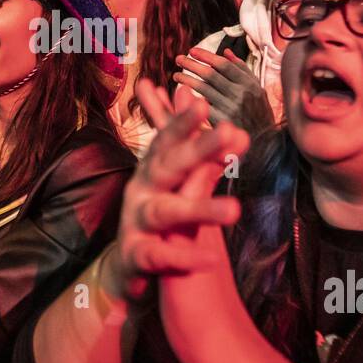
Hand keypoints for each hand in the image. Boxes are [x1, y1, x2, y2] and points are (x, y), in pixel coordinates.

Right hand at [105, 81, 247, 301]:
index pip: (168, 140)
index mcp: (153, 168)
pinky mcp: (136, 256)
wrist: (128, 266)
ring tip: (234, 210)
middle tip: (229, 132)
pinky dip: (184, 257)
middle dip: (197, 148)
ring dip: (200, 208)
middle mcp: (141, 189)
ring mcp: (136, 222)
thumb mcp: (173, 179)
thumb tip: (194, 96)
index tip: (202, 102)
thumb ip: (188, 143)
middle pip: (168, 166)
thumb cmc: (156, 214)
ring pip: (166, 212)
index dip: (183, 122)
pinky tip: (211, 260)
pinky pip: (159, 255)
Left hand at [173, 47, 274, 133]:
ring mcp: (231, 108)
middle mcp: (241, 94)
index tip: (192, 51)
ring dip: (187, 80)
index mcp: (249, 84)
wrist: (265, 145)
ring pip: (204, 89)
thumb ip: (242, 70)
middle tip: (179, 59)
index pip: (224, 65)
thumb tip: (226, 52)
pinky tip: (182, 95)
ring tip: (176, 75)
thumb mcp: (257, 90)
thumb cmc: (258, 114)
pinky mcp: (222, 123)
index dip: (206, 56)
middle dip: (192, 65)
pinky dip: (191, 100)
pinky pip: (203, 107)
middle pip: (211, 74)